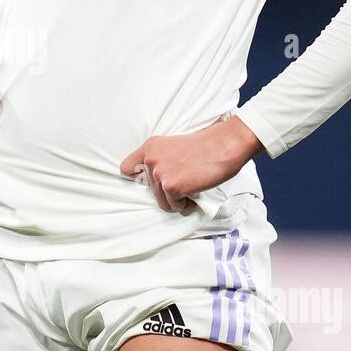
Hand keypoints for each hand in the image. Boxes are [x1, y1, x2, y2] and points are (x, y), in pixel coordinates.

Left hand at [120, 115, 262, 211]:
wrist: (224, 144)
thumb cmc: (206, 146)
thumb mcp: (174, 147)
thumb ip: (161, 160)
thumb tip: (158, 181)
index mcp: (150, 147)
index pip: (127, 168)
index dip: (139, 178)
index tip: (152, 181)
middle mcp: (151, 159)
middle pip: (150, 190)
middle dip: (168, 191)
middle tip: (186, 182)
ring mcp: (159, 173)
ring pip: (162, 201)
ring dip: (177, 200)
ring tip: (192, 187)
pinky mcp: (172, 186)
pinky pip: (174, 206)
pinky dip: (186, 204)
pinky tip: (196, 191)